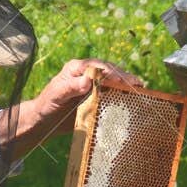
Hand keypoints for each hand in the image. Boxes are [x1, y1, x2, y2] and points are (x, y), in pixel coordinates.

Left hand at [32, 58, 146, 130]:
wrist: (46, 119)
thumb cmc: (47, 104)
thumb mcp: (56, 95)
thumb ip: (70, 87)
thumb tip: (87, 81)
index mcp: (76, 68)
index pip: (95, 66)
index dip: (108, 71)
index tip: (118, 79)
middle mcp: (87, 73)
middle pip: (108, 71)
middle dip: (122, 77)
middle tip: (136, 84)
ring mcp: (93, 84)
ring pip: (113, 81)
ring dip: (126, 85)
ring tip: (140, 89)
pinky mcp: (97, 95)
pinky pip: (112, 93)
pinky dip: (123, 95)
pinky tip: (133, 98)